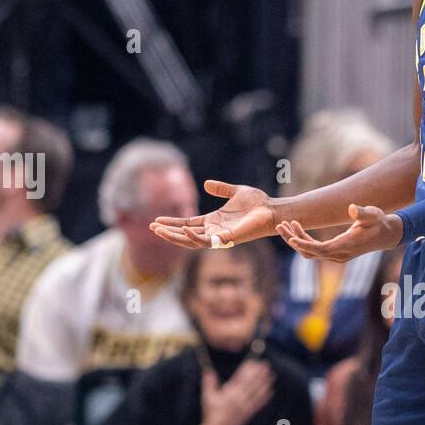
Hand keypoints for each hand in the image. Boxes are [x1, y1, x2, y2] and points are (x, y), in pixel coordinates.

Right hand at [150, 180, 277, 249]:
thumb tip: (206, 183)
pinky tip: (183, 229)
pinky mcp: (228, 239)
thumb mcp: (235, 191)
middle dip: (169, 232)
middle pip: (186, 234)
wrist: (272, 210)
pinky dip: (194, 237)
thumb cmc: (257, 203)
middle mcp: (215, 231)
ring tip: (159, 230)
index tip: (157, 220)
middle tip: (152, 227)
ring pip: (192, 241)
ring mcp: (220, 236)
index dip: (173, 223)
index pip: (188, 224)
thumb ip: (221, 189)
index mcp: (214, 221)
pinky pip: (207, 241)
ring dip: (175, 236)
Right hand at [192, 361, 274, 424]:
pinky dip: (265, 397)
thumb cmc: (211, 413)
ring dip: (265, 383)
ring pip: (257, 392)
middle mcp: (239, 399)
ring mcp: (245, 407)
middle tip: (266, 364)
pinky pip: (259, 404)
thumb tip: (208, 370)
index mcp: (229, 394)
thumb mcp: (207, 397)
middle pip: (251, 383)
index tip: (253, 362)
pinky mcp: (249, 414)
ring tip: (271, 374)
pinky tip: (270, 390)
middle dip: (259, 373)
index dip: (247, 369)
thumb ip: (209, 383)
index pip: (240, 378)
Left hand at [278, 204, 403, 261]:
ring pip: (310, 252)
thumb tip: (352, 208)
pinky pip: (315, 249)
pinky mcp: (335, 252)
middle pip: (311, 252)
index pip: (321, 249)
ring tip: (284, 225)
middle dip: (293, 240)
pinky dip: (304, 239)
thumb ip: (363, 212)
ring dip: (296, 240)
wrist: (386, 234)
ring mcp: (337, 255)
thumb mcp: (373, 214)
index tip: (291, 239)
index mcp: (347, 246)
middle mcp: (340, 254)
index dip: (305, 245)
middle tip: (280, 226)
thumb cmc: (379, 222)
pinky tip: (297, 226)